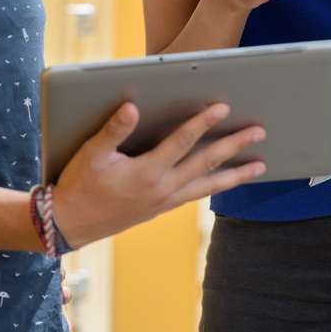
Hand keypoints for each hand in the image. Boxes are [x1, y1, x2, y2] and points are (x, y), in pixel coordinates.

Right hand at [52, 102, 265, 247]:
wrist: (70, 224)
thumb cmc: (79, 185)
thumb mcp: (91, 154)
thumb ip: (113, 130)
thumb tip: (132, 107)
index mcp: (147, 172)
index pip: (182, 142)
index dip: (203, 123)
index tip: (223, 107)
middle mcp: (162, 188)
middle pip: (207, 164)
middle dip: (235, 147)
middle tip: (259, 132)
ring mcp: (165, 201)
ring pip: (208, 185)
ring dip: (235, 175)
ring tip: (260, 167)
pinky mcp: (162, 208)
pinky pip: (196, 195)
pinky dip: (214, 186)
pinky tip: (225, 181)